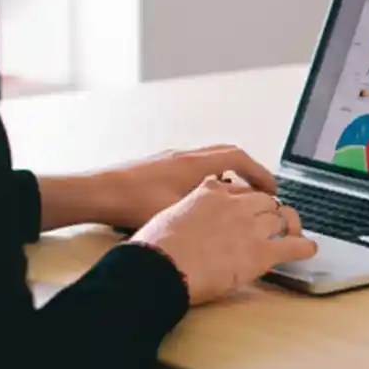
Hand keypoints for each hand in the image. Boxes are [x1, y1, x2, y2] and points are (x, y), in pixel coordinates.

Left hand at [65, 145, 278, 231]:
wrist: (96, 193)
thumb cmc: (131, 203)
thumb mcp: (179, 211)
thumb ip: (212, 209)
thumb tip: (239, 214)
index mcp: (195, 164)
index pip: (240, 159)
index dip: (260, 173)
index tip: (272, 188)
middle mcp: (185, 156)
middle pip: (228, 153)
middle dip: (249, 171)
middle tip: (261, 190)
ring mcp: (170, 159)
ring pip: (210, 159)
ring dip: (227, 174)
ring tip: (234, 196)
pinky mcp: (158, 166)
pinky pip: (193, 166)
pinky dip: (207, 177)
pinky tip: (201, 199)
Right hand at [132, 176, 317, 304]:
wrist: (159, 267)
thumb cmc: (154, 247)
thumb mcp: (166, 215)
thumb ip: (184, 210)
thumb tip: (185, 217)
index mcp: (210, 193)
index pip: (237, 189)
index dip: (243, 201)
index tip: (245, 208)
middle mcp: (235, 204)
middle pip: (264, 201)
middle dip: (267, 211)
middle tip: (269, 223)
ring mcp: (250, 227)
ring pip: (280, 218)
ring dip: (285, 226)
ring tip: (290, 233)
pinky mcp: (260, 252)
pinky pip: (293, 246)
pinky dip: (304, 247)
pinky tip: (309, 249)